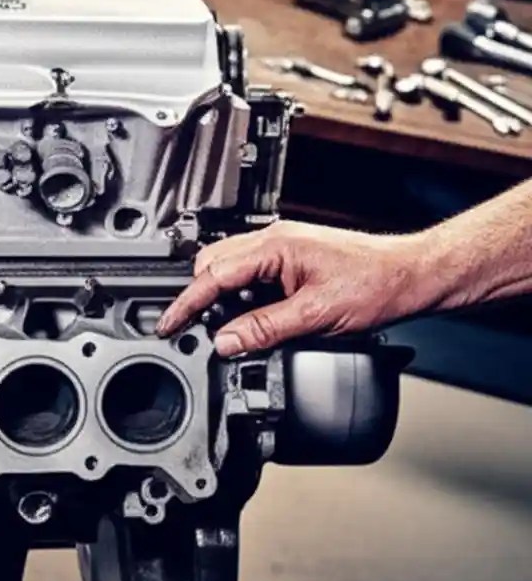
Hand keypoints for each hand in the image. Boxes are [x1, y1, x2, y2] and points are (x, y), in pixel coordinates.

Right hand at [156, 221, 435, 355]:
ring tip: (226, 327)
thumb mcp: (315, 316)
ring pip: (229, 268)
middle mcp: (274, 239)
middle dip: (199, 297)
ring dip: (222, 297)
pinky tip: (251, 316)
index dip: (186, 303)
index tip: (168, 324)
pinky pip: (250, 272)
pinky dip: (241, 295)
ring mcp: (282, 246)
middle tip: (195, 329)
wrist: (412, 275)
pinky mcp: (291, 257)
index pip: (213, 274)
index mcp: (275, 246)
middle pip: (212, 265)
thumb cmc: (377, 285)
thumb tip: (225, 341)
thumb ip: (264, 329)